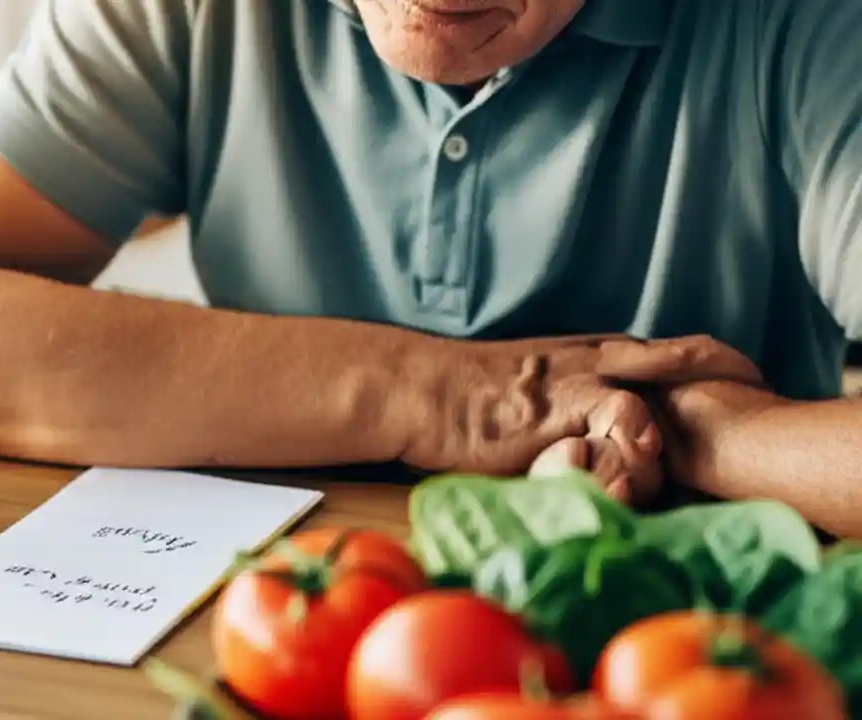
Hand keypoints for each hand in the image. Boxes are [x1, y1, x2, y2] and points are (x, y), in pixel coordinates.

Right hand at [394, 334, 760, 504]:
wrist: (417, 391)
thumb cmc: (459, 399)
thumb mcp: (518, 390)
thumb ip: (558, 404)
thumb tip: (578, 433)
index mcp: (581, 354)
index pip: (658, 352)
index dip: (702, 363)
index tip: (736, 379)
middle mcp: (589, 359)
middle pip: (679, 352)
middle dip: (722, 369)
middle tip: (753, 387)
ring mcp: (577, 381)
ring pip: (661, 381)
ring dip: (687, 414)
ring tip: (708, 439)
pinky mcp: (560, 408)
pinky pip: (623, 413)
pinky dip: (642, 435)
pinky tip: (646, 458)